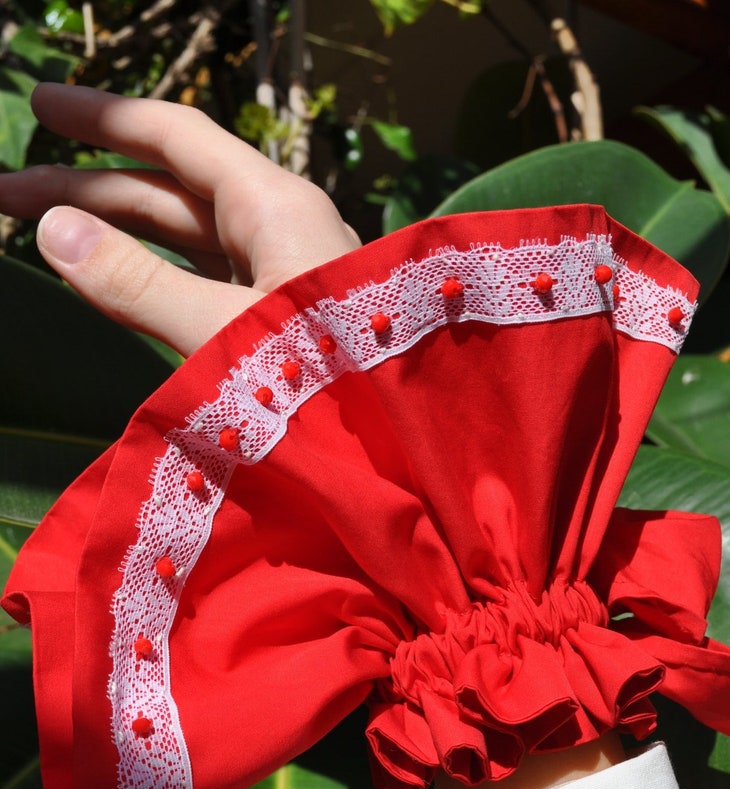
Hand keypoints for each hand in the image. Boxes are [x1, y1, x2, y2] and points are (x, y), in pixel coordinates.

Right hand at [0, 84, 359, 355]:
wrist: (403, 453)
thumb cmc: (326, 388)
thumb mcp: (221, 333)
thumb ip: (139, 286)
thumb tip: (53, 232)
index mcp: (275, 208)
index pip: (177, 139)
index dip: (105, 119)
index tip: (42, 106)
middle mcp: (282, 229)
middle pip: (171, 191)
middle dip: (89, 189)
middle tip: (7, 195)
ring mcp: (283, 275)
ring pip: (187, 238)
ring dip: (119, 235)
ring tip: (47, 237)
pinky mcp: (283, 321)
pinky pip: (208, 280)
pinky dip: (158, 276)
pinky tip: (118, 283)